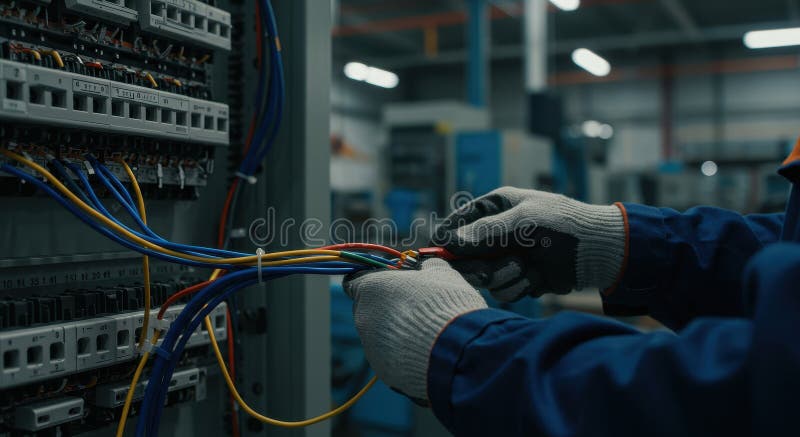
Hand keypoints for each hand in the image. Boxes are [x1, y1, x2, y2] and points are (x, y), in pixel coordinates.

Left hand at [343, 259, 486, 400]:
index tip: (391, 284)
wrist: (456, 351)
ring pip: (380, 336)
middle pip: (369, 310)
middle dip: (389, 309)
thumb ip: (427, 268)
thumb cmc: (445, 306)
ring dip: (397, 333)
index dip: (375, 282)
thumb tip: (428, 266)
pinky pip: (391, 358)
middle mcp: (364, 318)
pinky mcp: (383, 370)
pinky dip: (404, 354)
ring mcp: (371, 347)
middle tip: (416, 308)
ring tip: (427, 333)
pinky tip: (426, 351)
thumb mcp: (441, 274)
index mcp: (371, 288)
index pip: (356, 281)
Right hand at [433, 187, 624, 300]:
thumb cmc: (563, 225)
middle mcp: (499, 233)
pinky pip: (503, 289)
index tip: (439, 251)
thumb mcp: (524, 221)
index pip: (459, 222)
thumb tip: (452, 241)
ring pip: (484, 276)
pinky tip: (536, 277)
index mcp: (497, 207)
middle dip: (477, 265)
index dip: (448, 237)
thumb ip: (486, 231)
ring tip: (526, 267)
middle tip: (486, 270)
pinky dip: (518, 286)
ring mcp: (509, 257)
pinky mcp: (520, 278)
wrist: (600, 252)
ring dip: (504, 276)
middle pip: (466, 255)